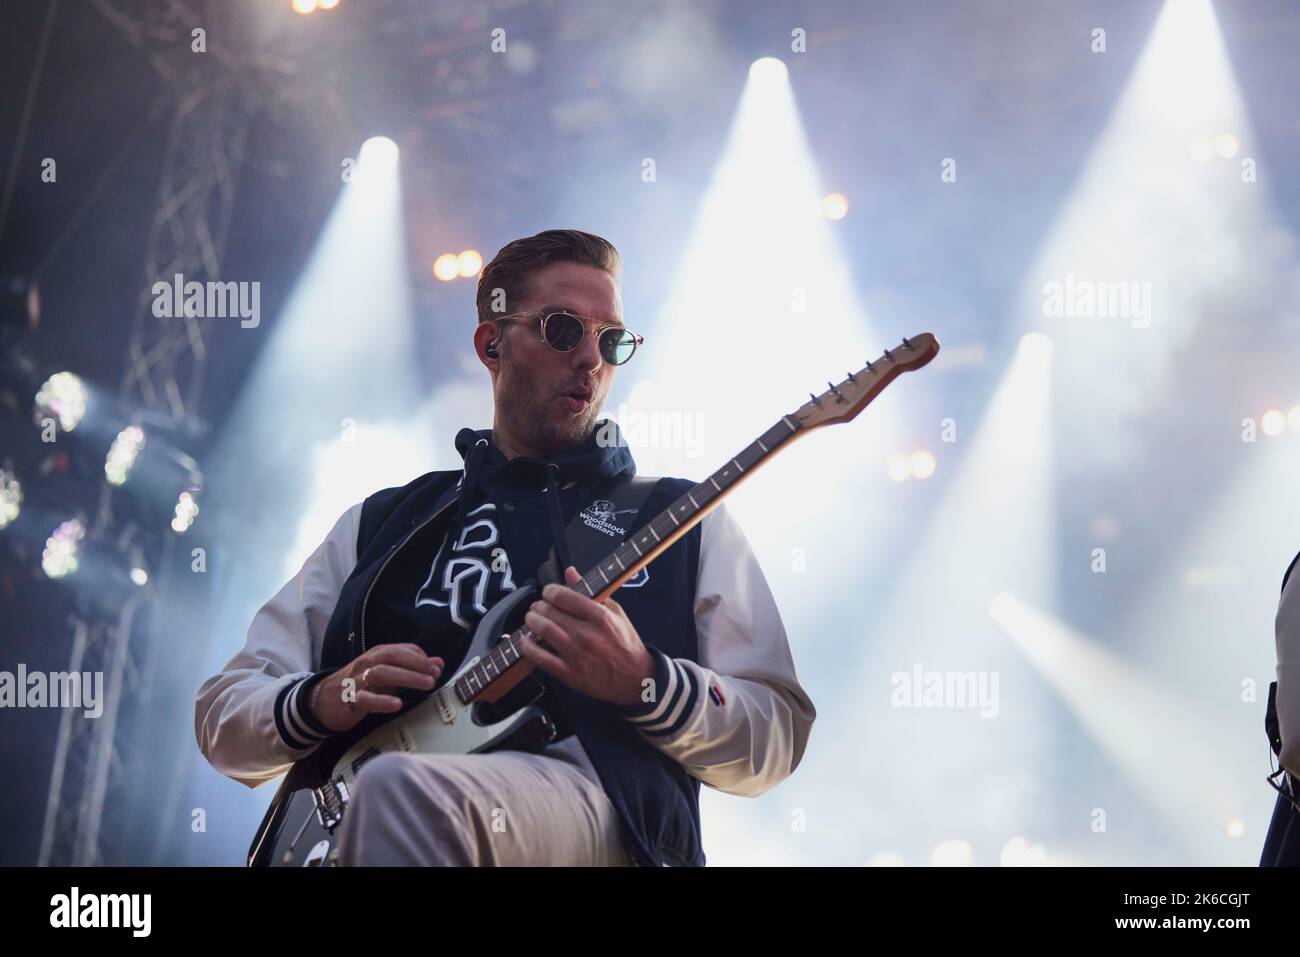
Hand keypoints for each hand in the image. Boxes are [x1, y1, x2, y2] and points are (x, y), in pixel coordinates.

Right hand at [311, 643, 443, 732]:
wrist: (322, 701)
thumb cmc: (359, 685)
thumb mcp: (386, 675)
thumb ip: (411, 669)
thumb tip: (438, 664)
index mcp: (377, 655)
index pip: (402, 649)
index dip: (422, 658)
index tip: (437, 668)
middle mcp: (367, 663)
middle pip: (392, 656)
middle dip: (417, 664)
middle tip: (434, 676)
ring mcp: (357, 680)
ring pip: (381, 673)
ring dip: (407, 677)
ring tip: (426, 685)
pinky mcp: (349, 699)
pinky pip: (365, 698)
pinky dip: (382, 701)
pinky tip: (396, 705)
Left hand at [521, 566, 654, 707]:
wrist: (634, 678)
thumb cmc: (625, 643)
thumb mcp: (615, 612)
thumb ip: (591, 591)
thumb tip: (570, 572)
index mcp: (600, 617)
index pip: (565, 596)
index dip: (550, 591)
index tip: (548, 592)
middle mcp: (588, 634)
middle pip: (551, 612)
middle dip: (539, 605)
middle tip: (538, 606)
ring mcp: (577, 654)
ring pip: (544, 630)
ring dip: (532, 621)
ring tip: (532, 618)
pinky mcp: (570, 673)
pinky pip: (541, 658)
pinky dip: (528, 646)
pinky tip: (526, 640)